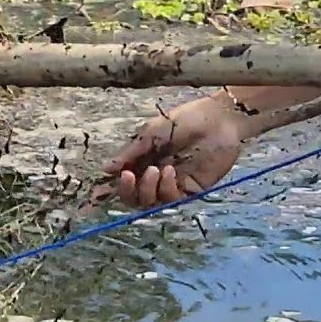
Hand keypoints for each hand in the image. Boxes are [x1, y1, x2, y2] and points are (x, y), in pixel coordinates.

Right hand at [100, 94, 244, 208]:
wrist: (218, 119)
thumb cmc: (185, 120)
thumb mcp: (151, 134)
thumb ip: (130, 153)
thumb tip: (105, 169)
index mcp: (142, 162)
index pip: (124, 183)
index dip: (112, 188)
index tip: (102, 189)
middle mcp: (155, 177)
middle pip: (134, 198)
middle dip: (128, 192)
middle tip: (130, 176)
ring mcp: (173, 184)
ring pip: (151, 202)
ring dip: (148, 189)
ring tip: (156, 169)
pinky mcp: (192, 190)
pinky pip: (172, 199)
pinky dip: (167, 188)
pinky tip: (170, 171)